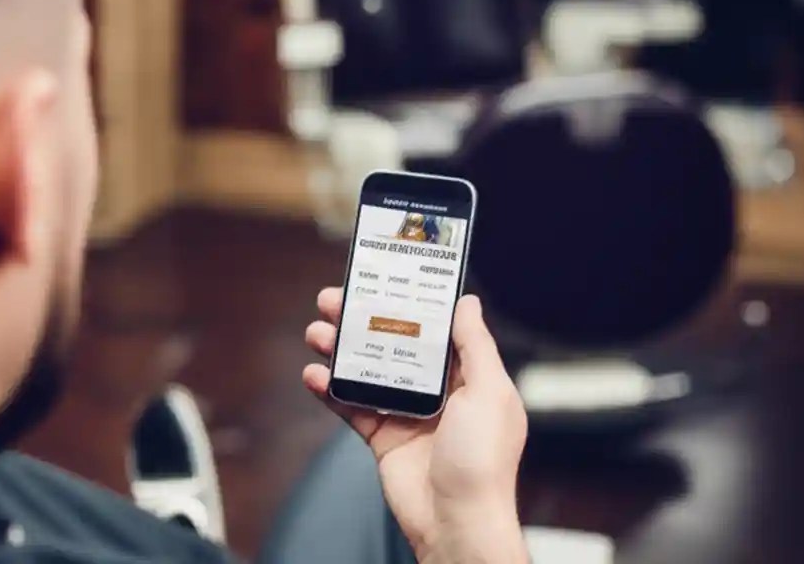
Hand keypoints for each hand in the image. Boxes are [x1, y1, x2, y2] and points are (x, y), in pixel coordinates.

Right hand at [303, 289, 527, 563]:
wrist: (456, 523)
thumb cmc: (482, 464)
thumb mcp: (489, 393)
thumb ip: (475, 345)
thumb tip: (468, 303)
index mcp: (469, 379)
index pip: (436, 330)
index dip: (408, 304)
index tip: (384, 280)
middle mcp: (439, 394)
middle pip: (393, 345)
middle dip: (362, 321)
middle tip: (333, 300)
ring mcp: (408, 415)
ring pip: (367, 371)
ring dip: (340, 350)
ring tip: (316, 332)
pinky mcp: (383, 437)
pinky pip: (352, 406)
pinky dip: (330, 390)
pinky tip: (314, 374)